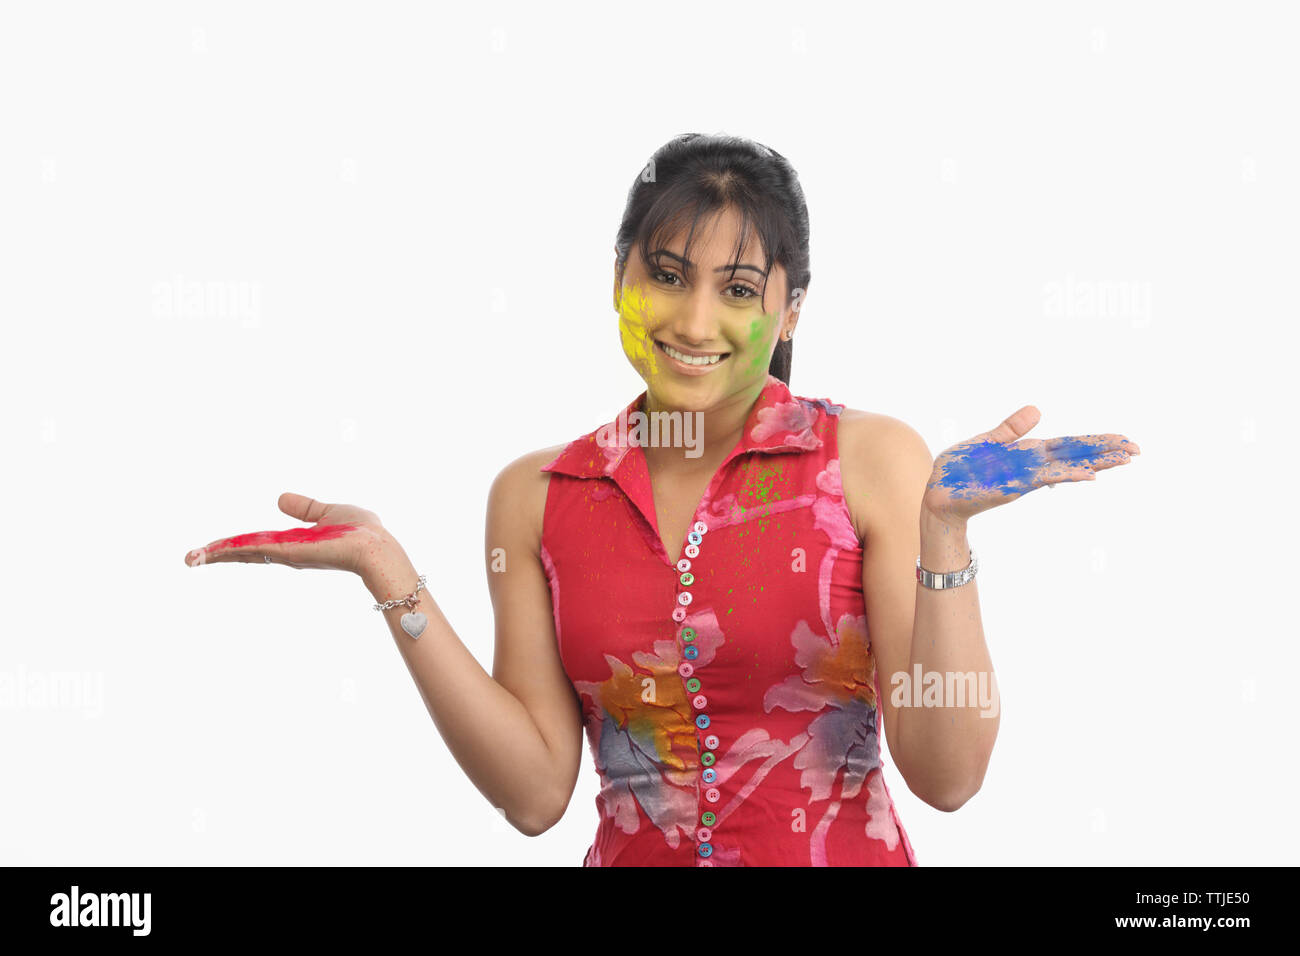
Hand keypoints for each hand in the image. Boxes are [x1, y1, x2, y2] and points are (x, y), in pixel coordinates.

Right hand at [183, 492, 391, 575]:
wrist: (377, 547)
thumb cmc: (361, 532)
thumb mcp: (327, 513)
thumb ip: (305, 508)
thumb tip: (279, 499)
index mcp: (293, 544)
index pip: (255, 545)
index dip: (232, 547)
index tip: (210, 550)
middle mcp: (285, 552)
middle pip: (243, 552)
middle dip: (215, 555)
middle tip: (188, 559)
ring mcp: (286, 554)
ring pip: (243, 552)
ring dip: (216, 554)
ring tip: (190, 558)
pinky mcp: (289, 553)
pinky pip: (255, 549)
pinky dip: (233, 550)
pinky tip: (213, 551)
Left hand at [921, 405, 1139, 523]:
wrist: (938, 494)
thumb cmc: (960, 470)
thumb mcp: (987, 441)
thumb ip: (1013, 429)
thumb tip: (1038, 409)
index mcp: (1028, 453)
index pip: (1069, 445)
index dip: (1095, 441)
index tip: (1123, 439)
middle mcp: (1032, 465)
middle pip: (1076, 455)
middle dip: (1106, 452)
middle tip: (1137, 450)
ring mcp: (1025, 477)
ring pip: (1068, 468)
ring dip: (1096, 464)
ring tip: (1123, 460)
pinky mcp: (1013, 486)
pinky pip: (1044, 478)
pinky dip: (1066, 475)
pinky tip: (1088, 475)